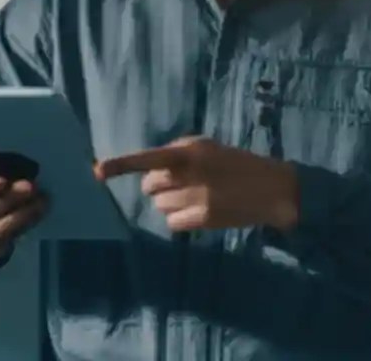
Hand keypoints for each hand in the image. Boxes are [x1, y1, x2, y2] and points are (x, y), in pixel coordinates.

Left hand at [95, 137, 298, 232]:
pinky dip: (180, 219)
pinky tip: (199, 211)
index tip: (97, 171)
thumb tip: (152, 167)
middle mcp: (190, 173)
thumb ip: (181, 153)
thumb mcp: (210, 147)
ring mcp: (196, 198)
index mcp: (191, 151)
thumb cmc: (238, 163)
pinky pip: (172, 222)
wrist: (273, 189)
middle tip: (182, 184)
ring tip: (195, 196)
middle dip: (159, 186)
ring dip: (170, 202)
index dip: (120, 164)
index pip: (148, 157)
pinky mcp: (203, 219)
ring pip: (160, 205)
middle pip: (150, 185)